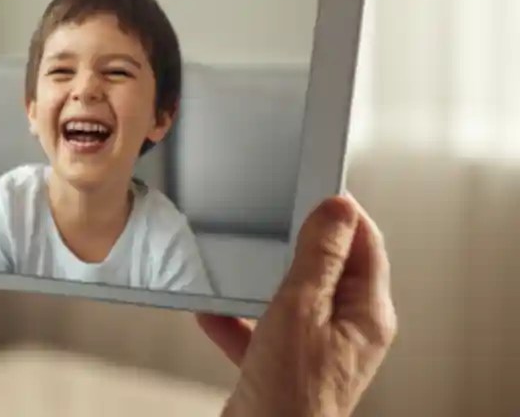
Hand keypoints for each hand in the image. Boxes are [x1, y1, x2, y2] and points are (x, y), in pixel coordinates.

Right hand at [197, 195, 396, 416]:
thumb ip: (319, 256)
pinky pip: (263, 331)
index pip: (367, 245)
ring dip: (260, 285)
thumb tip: (338, 210)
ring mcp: (319, 350)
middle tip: (273, 223)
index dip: (343, 214)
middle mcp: (349, 332)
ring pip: (293, 299)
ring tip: (237, 270)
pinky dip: (239, 321)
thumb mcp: (300, 308)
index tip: (316, 188)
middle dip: (295, 247)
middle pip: (330, 270)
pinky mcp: (288, 366)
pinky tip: (212, 314)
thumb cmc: (289, 392)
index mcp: (367, 315)